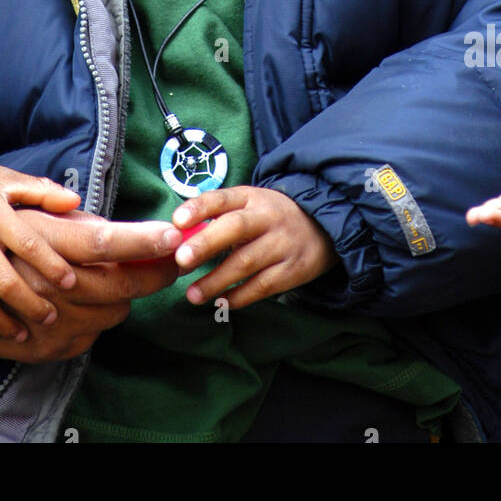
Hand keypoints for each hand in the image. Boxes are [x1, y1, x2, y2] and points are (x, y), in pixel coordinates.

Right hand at [0, 147, 179, 338]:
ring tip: (23, 333)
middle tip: (53, 317)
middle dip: (33, 306)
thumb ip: (40, 191)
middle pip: (7, 284)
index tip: (71, 283)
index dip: (53, 267)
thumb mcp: (1, 178)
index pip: (30, 246)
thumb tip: (76, 202)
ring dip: (4, 324)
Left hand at [170, 186, 336, 309]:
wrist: (323, 227)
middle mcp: (267, 218)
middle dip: (206, 244)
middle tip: (181, 260)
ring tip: (192, 294)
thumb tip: (179, 237)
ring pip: (246, 262)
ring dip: (216, 280)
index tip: (177, 221)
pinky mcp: (293, 270)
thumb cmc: (270, 218)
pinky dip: (240, 296)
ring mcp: (282, 244)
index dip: (199, 208)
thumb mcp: (249, 206)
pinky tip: (221, 303)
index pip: (222, 198)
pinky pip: (262, 286)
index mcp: (250, 198)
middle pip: (235, 227)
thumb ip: (219, 217)